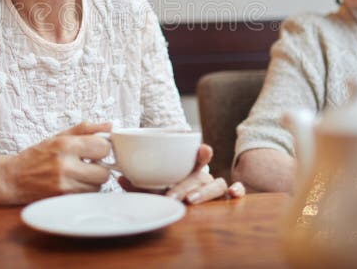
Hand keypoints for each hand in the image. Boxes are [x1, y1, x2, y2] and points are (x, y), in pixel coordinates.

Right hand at [3, 122, 112, 203]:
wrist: (12, 178)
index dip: (102, 148)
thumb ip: (85, 130)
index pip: (104, 147)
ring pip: (97, 187)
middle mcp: (65, 166)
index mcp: (65, 146)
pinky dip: (84, 191)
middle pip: (104, 172)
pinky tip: (73, 184)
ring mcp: (64, 186)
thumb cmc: (36, 156)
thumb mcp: (58, 136)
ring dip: (92, 181)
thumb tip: (110, 125)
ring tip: (78, 175)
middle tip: (88, 164)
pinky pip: (86, 197)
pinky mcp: (62, 200)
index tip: (95, 150)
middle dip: (99, 167)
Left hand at [118, 144, 245, 203]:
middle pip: (198, 175)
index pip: (195, 155)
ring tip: (190, 200)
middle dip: (184, 184)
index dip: (200, 152)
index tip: (201, 149)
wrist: (179, 207)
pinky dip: (236, 190)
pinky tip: (234, 193)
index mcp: (186, 168)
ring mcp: (212, 186)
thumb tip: (120, 177)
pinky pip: (232, 193)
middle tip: (170, 196)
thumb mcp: (151, 189)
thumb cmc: (167, 193)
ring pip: (216, 184)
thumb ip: (138, 185)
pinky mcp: (221, 199)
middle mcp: (201, 175)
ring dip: (204, 191)